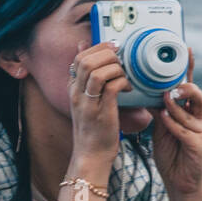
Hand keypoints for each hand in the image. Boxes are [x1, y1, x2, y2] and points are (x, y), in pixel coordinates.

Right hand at [68, 40, 128, 166]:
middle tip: (121, 60)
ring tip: (124, 75)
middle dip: (107, 55)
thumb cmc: (93, 127)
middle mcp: (77, 94)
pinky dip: (123, 82)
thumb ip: (85, 75)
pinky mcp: (101, 113)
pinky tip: (128, 88)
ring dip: (116, 68)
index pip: (79, 58)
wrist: (91, 154)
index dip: (97, 48)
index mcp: (73, 88)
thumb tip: (82, 45)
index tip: (113, 48)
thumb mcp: (85, 99)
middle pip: (86, 61)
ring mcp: (88, 104)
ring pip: (97, 72)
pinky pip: (112, 87)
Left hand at [152, 48, 201, 198]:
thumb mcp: (161, 127)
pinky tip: (164, 120)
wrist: (180, 180)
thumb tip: (143, 89)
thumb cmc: (171, 152)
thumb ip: (157, 109)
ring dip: (175, 106)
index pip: (189, 85)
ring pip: (190, 111)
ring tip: (164, 100)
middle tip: (171, 86)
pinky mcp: (199, 145)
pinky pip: (186, 130)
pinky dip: (174, 124)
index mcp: (190, 111)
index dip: (189, 68)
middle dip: (185, 87)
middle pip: (197, 95)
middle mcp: (199, 118)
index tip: (185, 49)